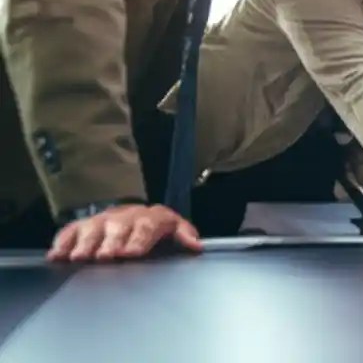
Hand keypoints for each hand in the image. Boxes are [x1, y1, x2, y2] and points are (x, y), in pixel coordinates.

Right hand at [47, 204, 201, 262]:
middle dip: (111, 242)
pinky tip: (57, 256)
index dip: (139, 239)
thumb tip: (196, 246)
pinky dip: (62, 243)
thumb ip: (184, 235)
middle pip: (117, 227)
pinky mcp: (82, 225)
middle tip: (105, 256)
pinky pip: (70, 231)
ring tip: (79, 257)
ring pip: (92, 229)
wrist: (132, 214)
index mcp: (150, 218)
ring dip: (85, 243)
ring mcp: (102, 220)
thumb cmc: (155, 229)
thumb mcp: (172, 229)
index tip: (131, 253)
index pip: (147, 226)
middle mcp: (125, 216)